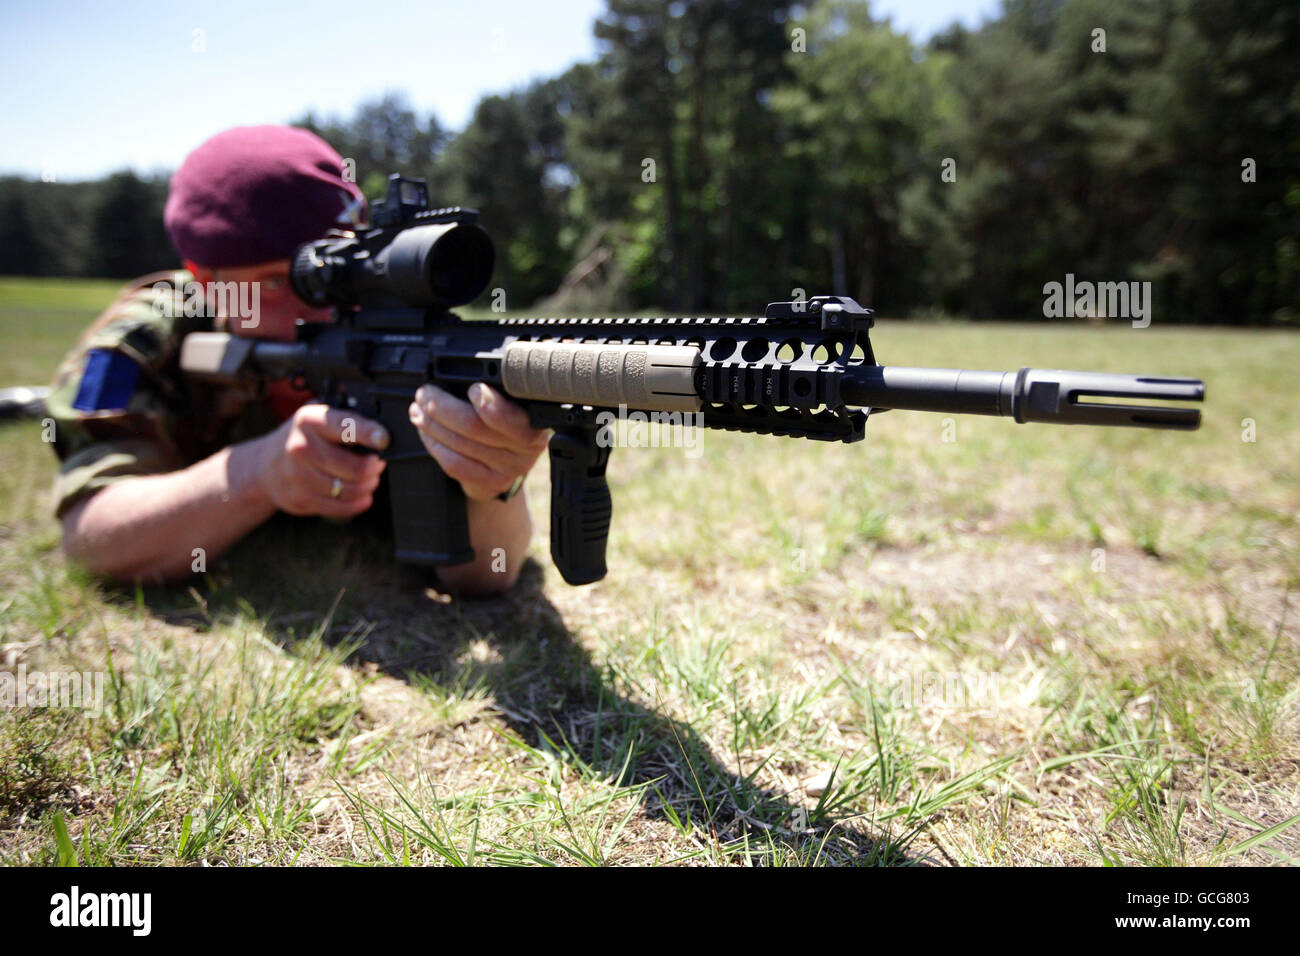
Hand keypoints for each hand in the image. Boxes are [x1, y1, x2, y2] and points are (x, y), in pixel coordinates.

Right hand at [252, 403, 387, 516]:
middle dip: (374, 467)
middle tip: (378, 463)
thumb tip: (381, 431)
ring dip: (368, 485)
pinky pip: (341, 507)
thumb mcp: (317, 417)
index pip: (345, 427)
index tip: (384, 440)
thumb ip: (345, 420)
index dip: (369, 433)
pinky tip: (363, 495)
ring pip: (350, 490)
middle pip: (355, 468)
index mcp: (309, 421)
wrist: (264, 465)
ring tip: (370, 478)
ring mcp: (298, 477)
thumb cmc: (303, 438)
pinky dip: (359, 503)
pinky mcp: (300, 500)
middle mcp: (301, 448)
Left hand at [409, 383, 549, 500]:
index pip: (507, 413)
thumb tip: (455, 373)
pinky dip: (435, 446)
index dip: (485, 401)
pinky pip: (455, 464)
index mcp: (536, 417)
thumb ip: (494, 386)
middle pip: (474, 426)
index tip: (470, 388)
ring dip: (432, 425)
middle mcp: (528, 445)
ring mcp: (511, 468)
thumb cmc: (507, 418)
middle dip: (441, 407)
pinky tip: (426, 433)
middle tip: (424, 394)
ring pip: (460, 444)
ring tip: (418, 411)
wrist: (513, 458)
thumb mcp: (511, 398)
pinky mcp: (492, 482)